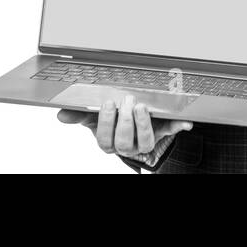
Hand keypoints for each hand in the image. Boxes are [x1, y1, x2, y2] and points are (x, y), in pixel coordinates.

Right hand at [57, 94, 192, 161]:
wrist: (133, 124)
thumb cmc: (111, 120)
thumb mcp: (93, 116)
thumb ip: (79, 115)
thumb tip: (61, 115)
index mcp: (109, 142)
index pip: (105, 140)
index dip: (106, 123)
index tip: (108, 103)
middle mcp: (127, 146)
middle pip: (125, 142)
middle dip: (125, 122)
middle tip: (127, 100)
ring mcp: (146, 141)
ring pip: (146, 142)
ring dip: (144, 124)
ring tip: (142, 107)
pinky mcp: (163, 132)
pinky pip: (172, 132)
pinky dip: (179, 126)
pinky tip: (185, 121)